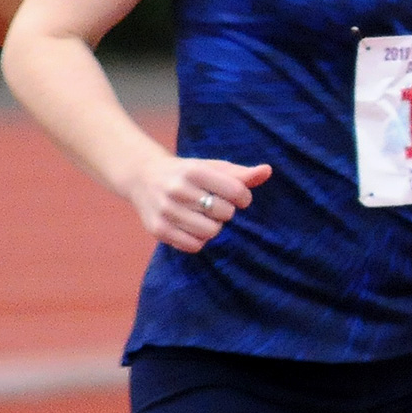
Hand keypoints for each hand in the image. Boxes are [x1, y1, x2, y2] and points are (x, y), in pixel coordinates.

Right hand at [121, 157, 270, 252]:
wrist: (144, 177)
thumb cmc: (188, 173)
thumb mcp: (213, 167)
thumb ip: (241, 173)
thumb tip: (267, 171)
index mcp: (195, 171)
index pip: (236, 191)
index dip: (244, 198)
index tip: (239, 197)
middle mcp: (177, 189)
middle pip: (224, 213)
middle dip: (226, 212)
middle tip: (216, 206)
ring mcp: (165, 210)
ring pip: (210, 231)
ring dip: (213, 227)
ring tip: (205, 217)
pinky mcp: (157, 229)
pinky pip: (193, 246)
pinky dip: (199, 240)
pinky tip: (193, 227)